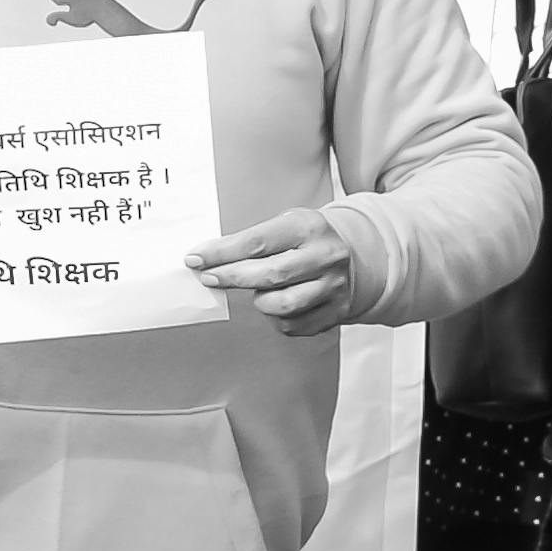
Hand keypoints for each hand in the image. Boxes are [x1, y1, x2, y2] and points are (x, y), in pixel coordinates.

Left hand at [189, 209, 361, 338]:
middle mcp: (325, 256)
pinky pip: (292, 325)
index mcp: (308, 227)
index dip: (221, 254)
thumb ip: (249, 240)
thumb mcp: (284, 225)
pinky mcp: (335, 312)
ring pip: (282, 305)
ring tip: (257, 292)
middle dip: (231, 278)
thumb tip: (204, 259)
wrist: (356, 257)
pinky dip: (275, 318)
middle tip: (209, 278)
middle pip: (269, 275)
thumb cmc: (305, 241)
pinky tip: (276, 304)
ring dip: (259, 301)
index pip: (256, 242)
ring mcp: (333, 287)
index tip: (195, 259)